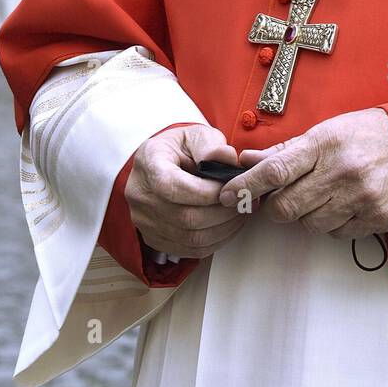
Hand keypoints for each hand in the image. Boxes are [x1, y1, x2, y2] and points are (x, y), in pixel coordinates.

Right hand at [125, 124, 262, 259]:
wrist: (163, 163)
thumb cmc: (181, 148)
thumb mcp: (195, 136)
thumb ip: (211, 146)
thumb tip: (229, 159)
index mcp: (148, 165)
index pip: (176, 188)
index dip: (210, 192)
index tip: (234, 186)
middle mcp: (141, 197)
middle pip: (186, 218)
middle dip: (224, 212)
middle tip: (246, 202)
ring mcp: (145, 222)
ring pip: (191, 238)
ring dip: (224, 229)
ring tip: (242, 213)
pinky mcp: (155, 239)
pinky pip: (189, 250)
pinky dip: (215, 241)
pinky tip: (229, 226)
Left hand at [219, 108, 387, 239]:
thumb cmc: (363, 135)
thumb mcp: (325, 131)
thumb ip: (284, 151)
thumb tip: (246, 160)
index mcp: (324, 144)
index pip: (275, 170)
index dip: (246, 185)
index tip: (226, 195)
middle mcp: (341, 171)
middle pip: (286, 207)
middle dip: (277, 206)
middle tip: (286, 196)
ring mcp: (361, 197)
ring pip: (309, 225)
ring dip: (308, 215)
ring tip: (325, 195)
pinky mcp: (376, 217)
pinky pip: (336, 234)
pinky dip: (334, 223)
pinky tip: (346, 203)